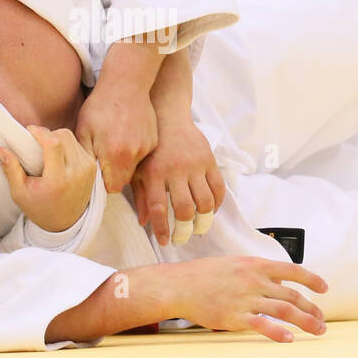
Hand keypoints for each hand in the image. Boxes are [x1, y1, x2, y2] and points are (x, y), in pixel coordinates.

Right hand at [0, 125, 96, 232]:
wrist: (65, 223)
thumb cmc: (40, 208)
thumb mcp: (20, 193)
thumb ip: (11, 169)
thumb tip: (0, 148)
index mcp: (58, 180)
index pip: (54, 144)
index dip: (40, 132)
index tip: (29, 132)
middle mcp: (77, 172)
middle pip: (63, 135)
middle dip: (47, 134)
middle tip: (35, 142)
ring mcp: (88, 169)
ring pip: (71, 137)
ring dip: (57, 138)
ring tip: (46, 150)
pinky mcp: (93, 166)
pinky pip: (78, 145)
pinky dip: (66, 145)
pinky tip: (58, 156)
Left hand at [75, 82, 157, 193]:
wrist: (126, 83)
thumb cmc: (100, 106)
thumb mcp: (84, 130)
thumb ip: (85, 158)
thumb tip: (85, 178)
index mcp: (115, 155)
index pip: (112, 188)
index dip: (103, 183)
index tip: (97, 171)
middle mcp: (134, 155)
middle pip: (124, 180)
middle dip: (113, 173)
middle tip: (104, 155)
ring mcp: (146, 148)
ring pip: (133, 167)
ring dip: (123, 161)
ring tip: (114, 140)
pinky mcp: (153, 141)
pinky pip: (141, 155)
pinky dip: (133, 150)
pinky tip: (126, 134)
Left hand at [132, 113, 225, 245]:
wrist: (168, 115)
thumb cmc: (150, 147)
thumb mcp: (138, 169)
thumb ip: (141, 195)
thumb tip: (144, 223)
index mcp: (154, 173)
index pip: (159, 208)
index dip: (162, 229)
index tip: (164, 241)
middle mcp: (175, 170)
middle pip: (185, 210)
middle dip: (184, 230)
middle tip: (182, 238)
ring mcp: (195, 165)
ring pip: (205, 203)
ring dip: (203, 221)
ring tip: (198, 227)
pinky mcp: (209, 160)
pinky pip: (219, 188)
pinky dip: (217, 204)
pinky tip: (210, 210)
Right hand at [166, 256, 328, 342]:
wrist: (179, 285)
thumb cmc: (203, 274)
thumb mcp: (233, 263)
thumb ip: (255, 271)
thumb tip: (275, 280)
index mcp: (255, 265)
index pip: (292, 271)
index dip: (312, 280)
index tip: (324, 288)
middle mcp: (254, 281)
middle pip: (293, 295)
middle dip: (312, 308)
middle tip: (321, 319)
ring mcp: (245, 299)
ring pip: (284, 311)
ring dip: (305, 322)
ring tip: (317, 330)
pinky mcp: (235, 317)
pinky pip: (262, 325)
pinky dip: (278, 333)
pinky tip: (289, 339)